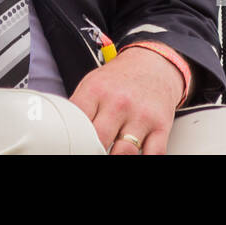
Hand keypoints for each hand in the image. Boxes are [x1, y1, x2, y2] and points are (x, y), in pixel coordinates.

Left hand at [67, 46, 183, 154]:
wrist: (152, 65)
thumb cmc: (118, 80)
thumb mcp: (91, 84)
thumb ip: (78, 109)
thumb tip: (65, 133)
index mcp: (96, 91)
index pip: (77, 123)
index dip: (72, 140)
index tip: (73, 146)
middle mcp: (119, 102)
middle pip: (99, 140)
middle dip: (92, 150)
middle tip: (90, 149)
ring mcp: (141, 115)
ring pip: (125, 152)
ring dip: (115, 157)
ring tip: (109, 153)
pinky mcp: (161, 126)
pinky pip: (153, 154)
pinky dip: (144, 159)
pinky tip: (133, 155)